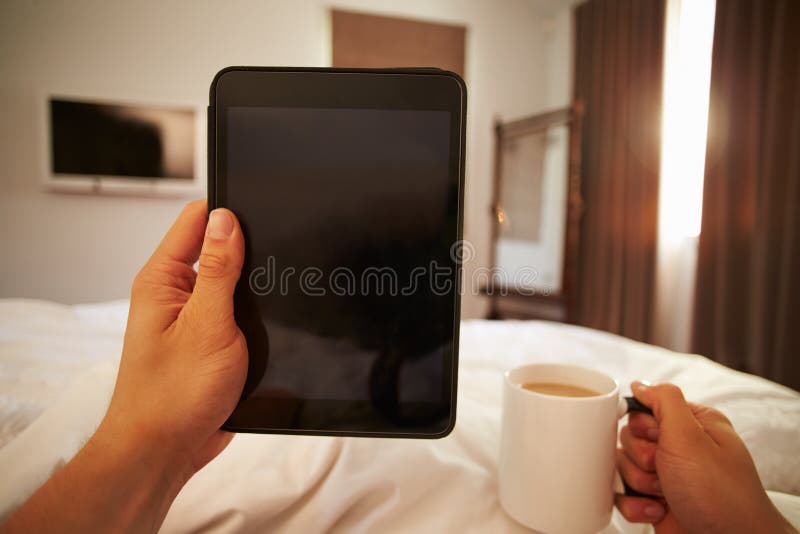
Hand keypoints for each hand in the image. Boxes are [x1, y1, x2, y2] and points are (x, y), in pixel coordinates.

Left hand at [2, 201, 247, 533]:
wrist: (165, 451)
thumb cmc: (173, 396)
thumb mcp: (206, 325)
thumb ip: (219, 270)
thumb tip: (227, 219)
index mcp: (163, 280)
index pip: (196, 220)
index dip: (229, 211)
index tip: (264, 210)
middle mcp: (175, 294)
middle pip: (218, 249)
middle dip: (249, 252)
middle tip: (277, 262)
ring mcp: (193, 319)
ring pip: (233, 284)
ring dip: (253, 289)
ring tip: (272, 299)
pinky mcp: (209, 342)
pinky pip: (237, 314)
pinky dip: (254, 316)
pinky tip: (268, 326)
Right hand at [615, 381, 794, 533]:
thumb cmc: (721, 496)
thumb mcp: (690, 436)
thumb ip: (663, 400)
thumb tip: (640, 385)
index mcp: (692, 425)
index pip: (645, 407)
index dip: (643, 426)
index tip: (657, 439)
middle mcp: (680, 448)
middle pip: (629, 438)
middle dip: (640, 458)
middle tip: (663, 470)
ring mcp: (667, 476)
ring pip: (624, 467)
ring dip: (638, 483)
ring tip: (664, 494)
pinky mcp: (656, 501)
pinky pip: (625, 495)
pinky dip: (635, 505)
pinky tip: (657, 510)